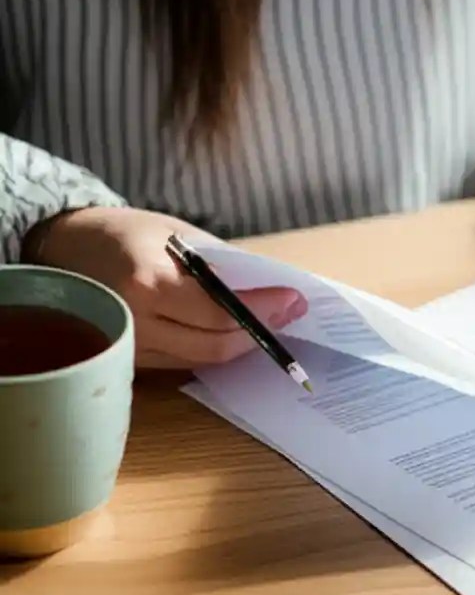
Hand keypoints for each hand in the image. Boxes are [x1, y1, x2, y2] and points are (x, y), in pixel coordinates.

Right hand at [26, 206, 306, 368]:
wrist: (59, 248)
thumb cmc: (121, 233)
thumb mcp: (173, 233)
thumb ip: (218, 264)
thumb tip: (267, 290)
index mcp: (147, 284)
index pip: (219, 312)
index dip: (263, 310)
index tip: (294, 300)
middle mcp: (136, 323)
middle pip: (215, 346)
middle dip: (260, 333)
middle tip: (290, 314)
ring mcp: (130, 347)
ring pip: (202, 359)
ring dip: (241, 344)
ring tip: (271, 323)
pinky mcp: (130, 360)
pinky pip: (183, 361)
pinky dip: (213, 348)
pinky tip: (236, 334)